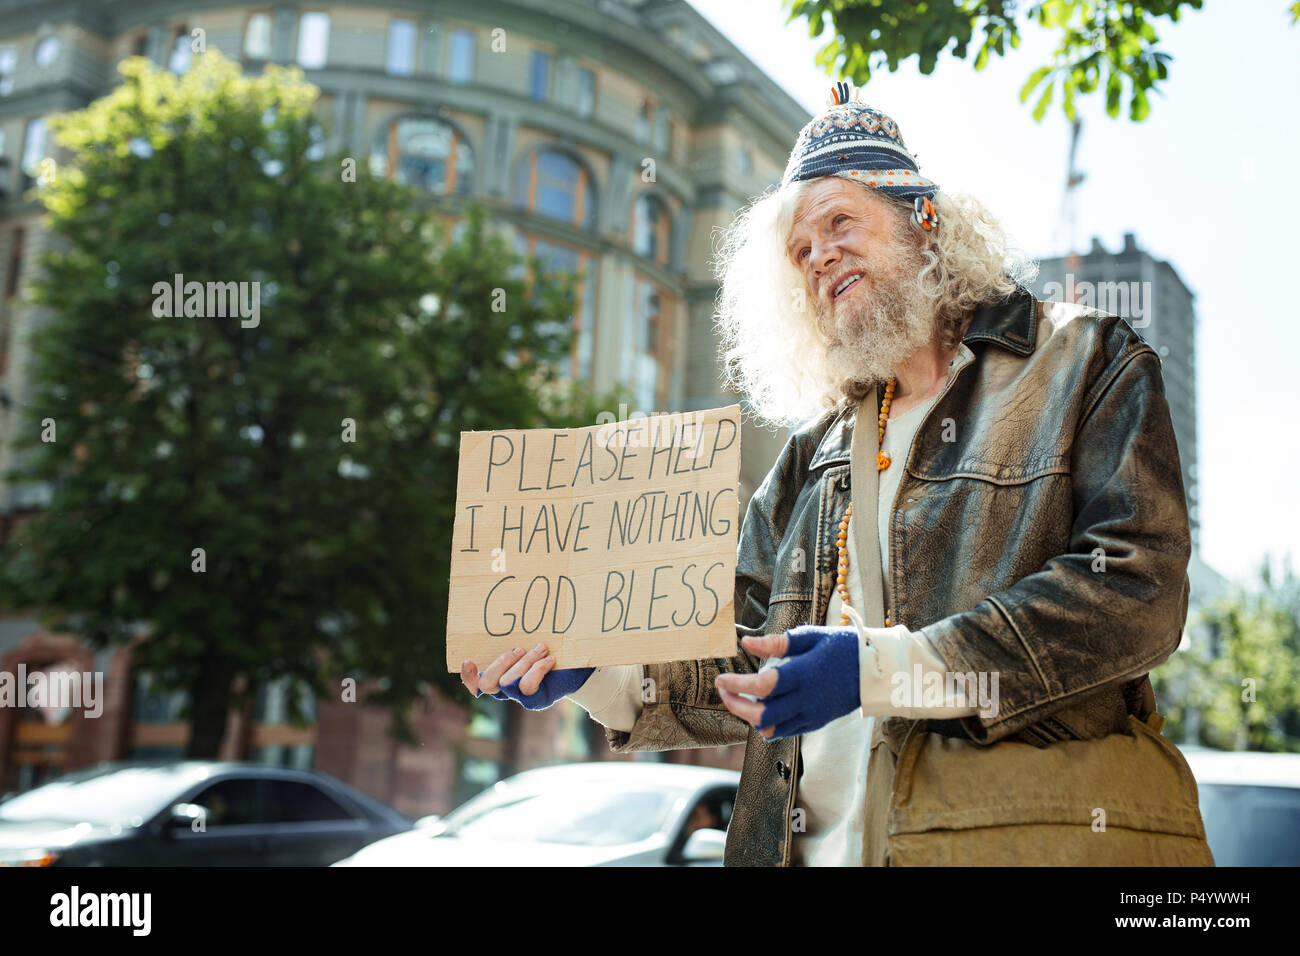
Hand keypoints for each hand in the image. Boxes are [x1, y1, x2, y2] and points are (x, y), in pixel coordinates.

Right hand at [459, 644, 592, 709]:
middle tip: (518, 649)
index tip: (469, 660)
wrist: (576, 669)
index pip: (476, 682)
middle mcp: (505, 689)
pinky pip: (527, 686)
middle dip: (500, 663)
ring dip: (525, 662)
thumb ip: (517, 636)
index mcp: (498, 675)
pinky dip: (537, 670)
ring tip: (542, 647)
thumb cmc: (550, 650)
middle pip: (487, 684)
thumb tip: (507, 603)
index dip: (468, 676)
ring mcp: (519, 696)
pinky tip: (549, 659)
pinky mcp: (535, 700)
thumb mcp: (531, 643)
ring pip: (508, 682)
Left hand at [714, 626, 859, 738]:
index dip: (737, 684)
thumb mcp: (811, 636)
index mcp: (805, 674)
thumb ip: (777, 643)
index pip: (763, 686)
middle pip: (762, 714)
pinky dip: (766, 724)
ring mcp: (811, 715)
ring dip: (748, 717)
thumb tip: (746, 643)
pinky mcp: (814, 723)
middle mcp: (806, 699)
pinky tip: (759, 708)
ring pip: (770, 728)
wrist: (874, 672)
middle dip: (735, 704)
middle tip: (723, 690)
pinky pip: (783, 732)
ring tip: (739, 699)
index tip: (721, 678)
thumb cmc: (842, 647)